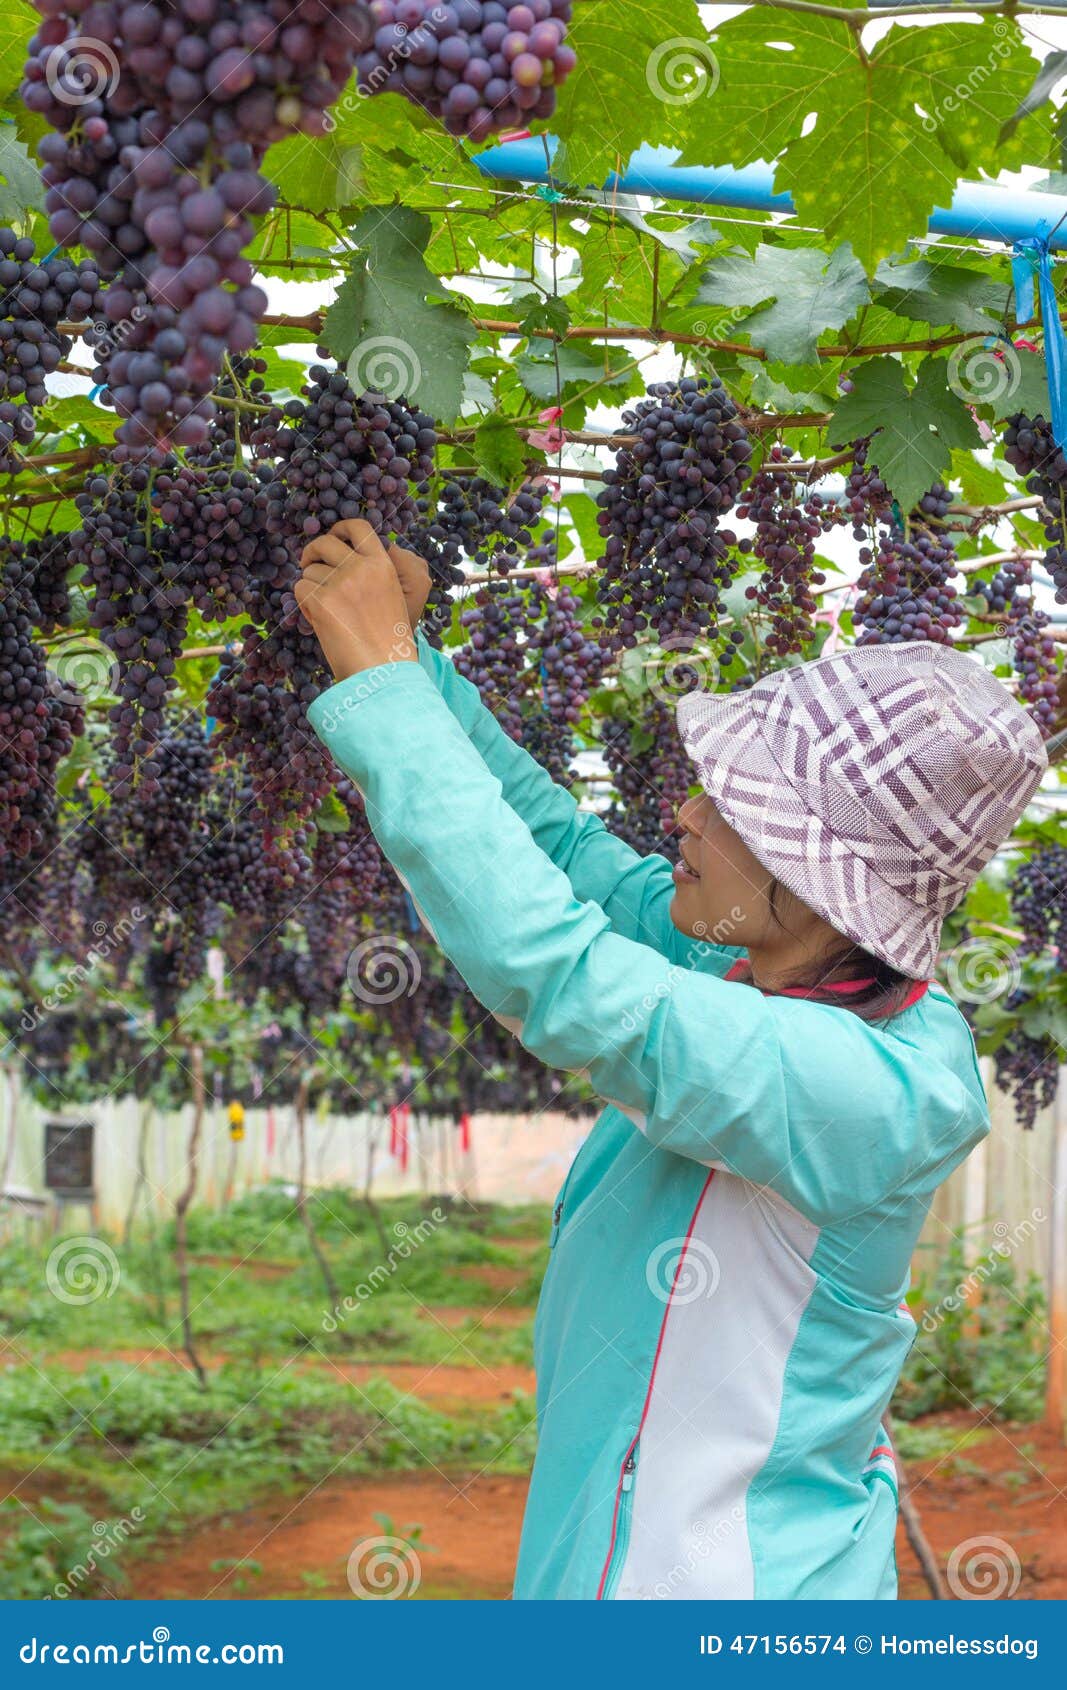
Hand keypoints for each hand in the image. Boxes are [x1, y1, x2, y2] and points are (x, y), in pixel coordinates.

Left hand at [295, 520, 417, 683]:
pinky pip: (299, 590)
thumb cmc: (386, 641)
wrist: (383, 670)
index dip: (340, 527)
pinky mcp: (321, 600)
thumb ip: (370, 573)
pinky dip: (304, 605)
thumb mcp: (391, 597)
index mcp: (383, 565)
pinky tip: (320, 621)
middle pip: (325, 542)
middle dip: (312, 553)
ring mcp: (341, 583)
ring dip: (310, 587)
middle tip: (309, 565)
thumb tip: (336, 555)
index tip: (332, 536)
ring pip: (309, 571)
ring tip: (327, 611)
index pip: (358, 526)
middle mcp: (362, 568)